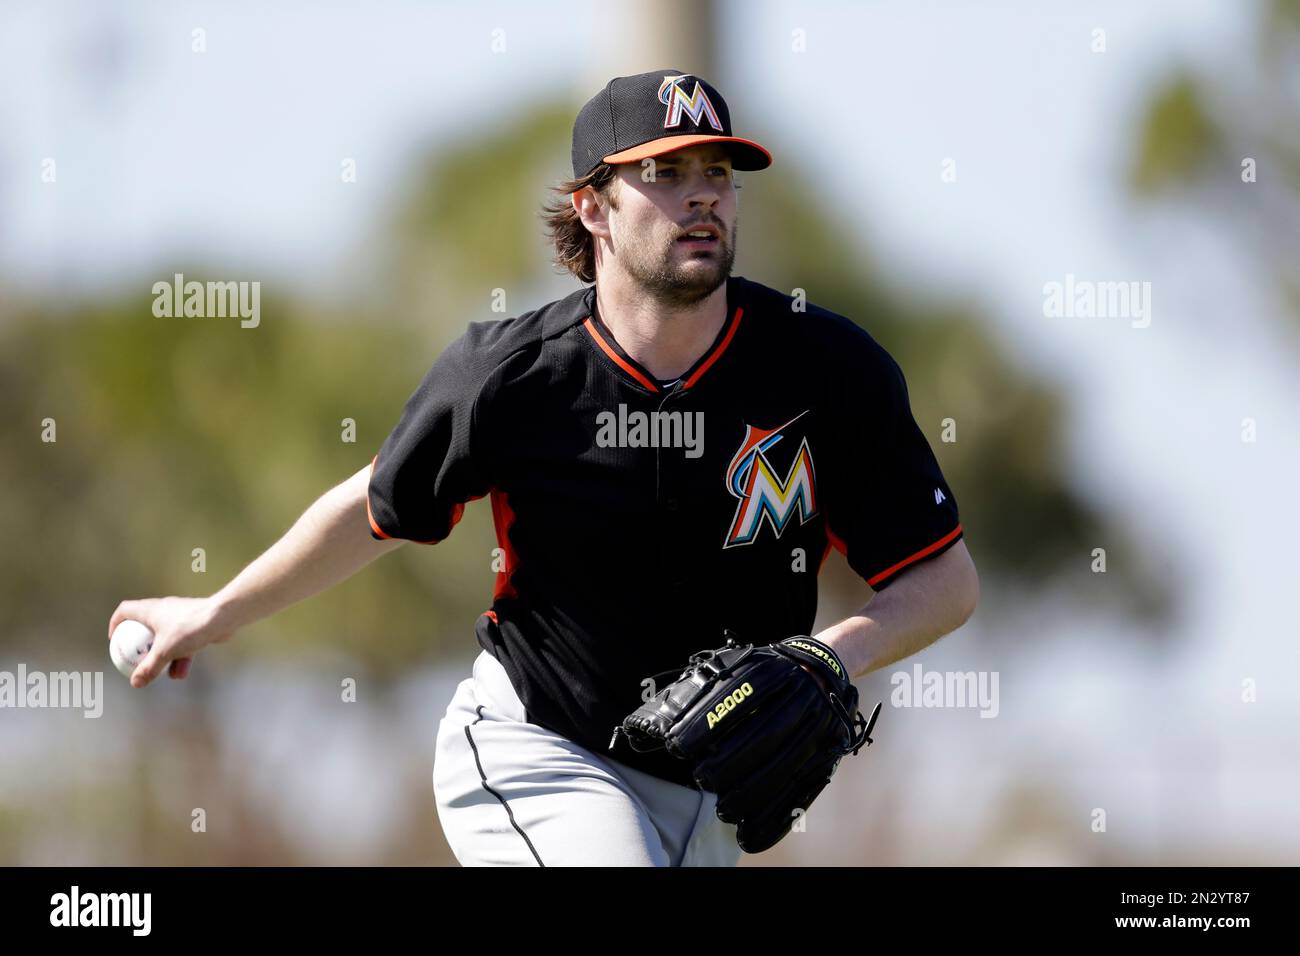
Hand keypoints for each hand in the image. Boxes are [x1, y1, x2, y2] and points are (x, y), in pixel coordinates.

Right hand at [107, 596, 235, 687]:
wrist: (223, 617)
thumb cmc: (189, 629)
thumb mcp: (165, 651)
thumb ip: (149, 667)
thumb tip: (135, 683)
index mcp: (150, 610)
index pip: (125, 610)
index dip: (116, 623)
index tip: (115, 640)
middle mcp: (164, 610)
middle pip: (145, 626)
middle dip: (142, 645)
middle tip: (138, 661)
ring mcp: (181, 616)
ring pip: (166, 638)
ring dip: (165, 656)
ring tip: (165, 675)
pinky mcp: (196, 624)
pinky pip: (183, 642)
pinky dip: (181, 656)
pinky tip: (182, 674)